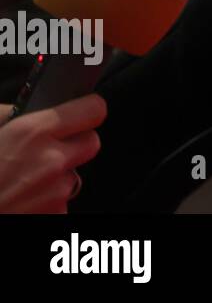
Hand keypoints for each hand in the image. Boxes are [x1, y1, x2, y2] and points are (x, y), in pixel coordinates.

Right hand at [0, 94, 106, 212]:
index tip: (81, 110)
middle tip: (50, 147)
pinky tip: (23, 197)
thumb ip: (10, 114)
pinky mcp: (55, 214)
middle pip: (91, 142)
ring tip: (24, 178)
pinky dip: (47, 199)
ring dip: (57, 175)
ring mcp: (56, 191)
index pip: (94, 109)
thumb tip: (30, 105)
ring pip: (74, 174)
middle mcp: (51, 160)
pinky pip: (61, 201)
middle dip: (74, 143)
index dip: (87, 109)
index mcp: (34, 133)